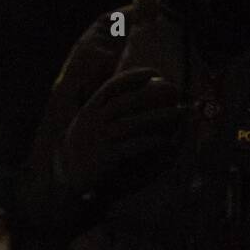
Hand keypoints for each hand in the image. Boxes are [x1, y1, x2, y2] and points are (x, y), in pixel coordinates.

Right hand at [59, 67, 182, 197]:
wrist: (69, 178)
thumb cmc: (83, 149)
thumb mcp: (85, 124)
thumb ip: (99, 107)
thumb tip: (115, 91)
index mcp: (89, 111)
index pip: (111, 86)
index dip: (133, 76)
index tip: (153, 72)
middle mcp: (94, 122)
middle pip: (126, 102)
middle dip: (152, 93)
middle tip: (174, 89)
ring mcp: (100, 139)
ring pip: (133, 123)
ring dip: (159, 116)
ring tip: (180, 112)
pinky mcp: (108, 157)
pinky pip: (134, 146)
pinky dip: (152, 141)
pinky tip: (168, 140)